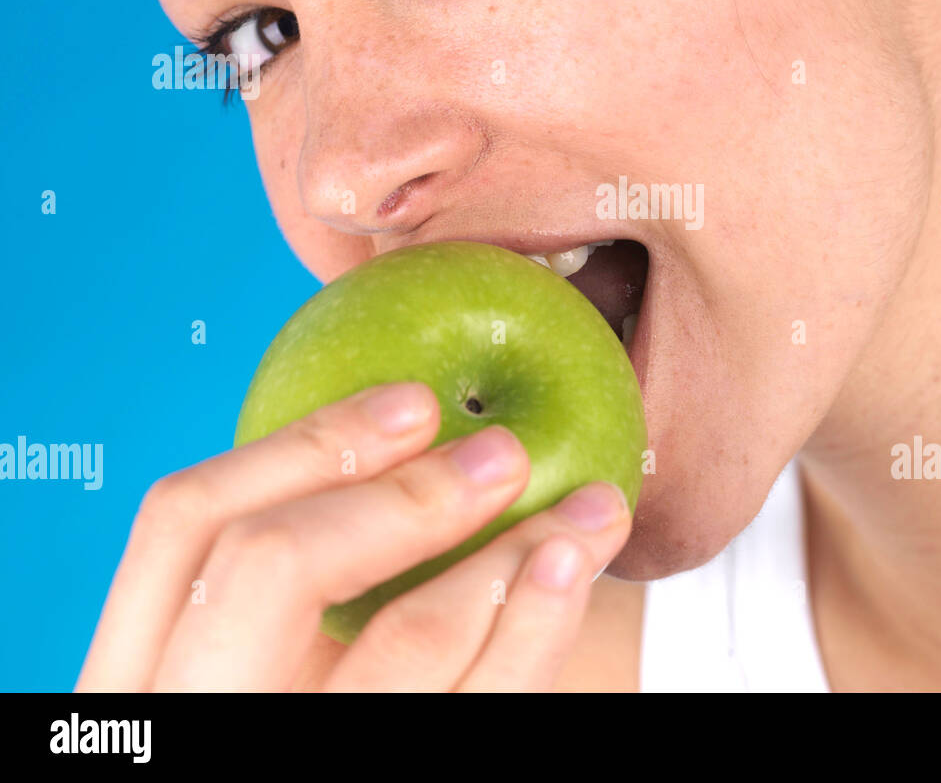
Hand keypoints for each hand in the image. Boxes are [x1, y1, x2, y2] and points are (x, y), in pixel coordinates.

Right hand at [75, 381, 631, 690]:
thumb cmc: (303, 707)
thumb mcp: (257, 665)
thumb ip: (289, 582)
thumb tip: (405, 446)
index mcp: (141, 670)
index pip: (185, 522)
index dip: (306, 444)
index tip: (416, 403)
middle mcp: (195, 716)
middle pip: (272, 567)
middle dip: (403, 496)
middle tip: (504, 454)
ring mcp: (294, 763)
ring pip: (405, 638)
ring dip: (512, 553)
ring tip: (590, 509)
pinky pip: (483, 707)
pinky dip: (536, 630)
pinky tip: (567, 580)